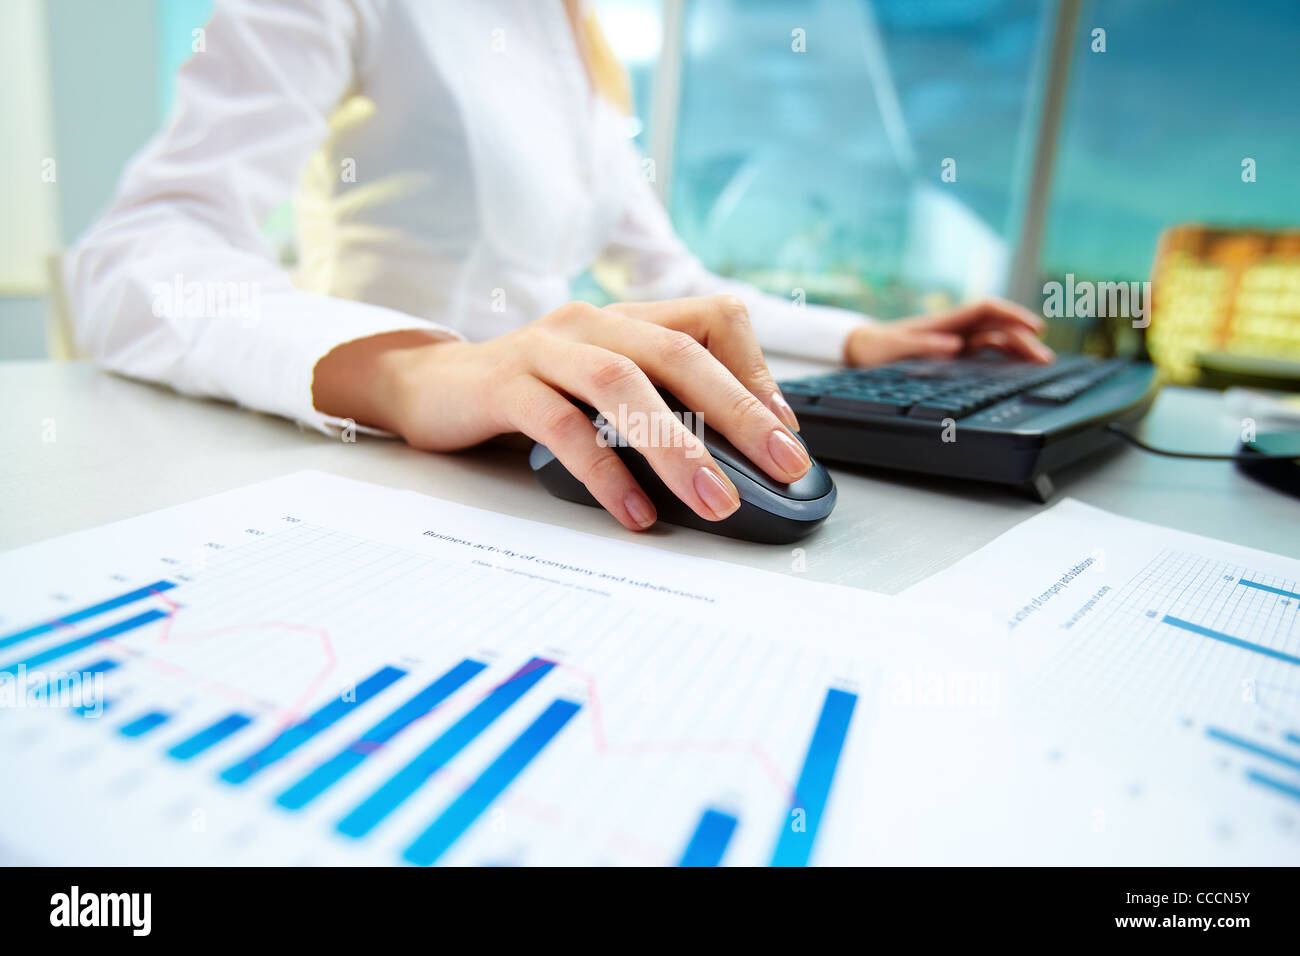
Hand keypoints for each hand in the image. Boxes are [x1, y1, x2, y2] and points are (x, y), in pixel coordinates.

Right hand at [312, 297, 810, 531]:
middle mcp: (591, 323)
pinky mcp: (502, 385)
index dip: (754, 369)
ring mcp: (544, 349)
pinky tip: (632, 512)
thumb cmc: (528, 393)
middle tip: (782, 464)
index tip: (783, 429)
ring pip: (620, 385)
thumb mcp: (600, 390)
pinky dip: (603, 472)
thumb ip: (656, 408)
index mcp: (625, 321)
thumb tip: (729, 465)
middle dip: (739, 410)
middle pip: (678, 352)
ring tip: (714, 500)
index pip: (710, 318)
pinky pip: (560, 426)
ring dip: (676, 446)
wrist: (426, 387)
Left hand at [845, 298, 1053, 366]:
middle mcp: (955, 328)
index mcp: (946, 320)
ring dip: (1018, 349)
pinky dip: (1003, 359)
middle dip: (1023, 338)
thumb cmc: (877, 346)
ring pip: (995, 340)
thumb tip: (956, 346)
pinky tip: (1018, 370)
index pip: (987, 309)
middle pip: (997, 327)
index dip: (1012, 314)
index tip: (1034, 327)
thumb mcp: (897, 347)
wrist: (861, 350)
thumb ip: (925, 346)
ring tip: (1041, 365)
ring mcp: (956, 341)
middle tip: (1044, 358)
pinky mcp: (952, 356)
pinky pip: (984, 354)